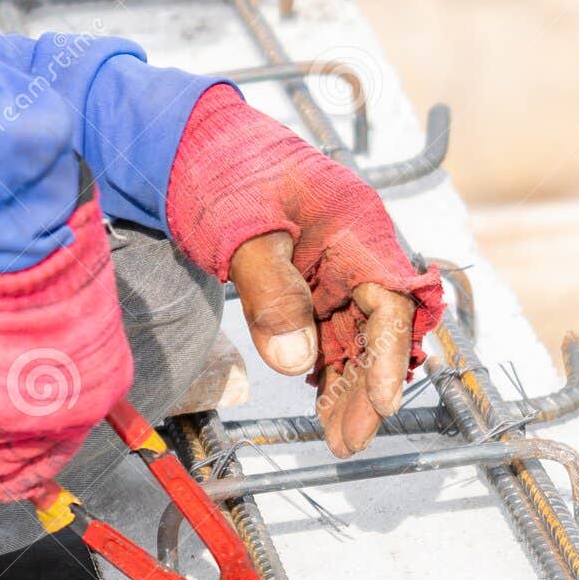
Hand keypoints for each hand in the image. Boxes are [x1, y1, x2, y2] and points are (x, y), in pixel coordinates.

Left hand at [167, 84, 442, 457]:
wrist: (188, 140)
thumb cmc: (222, 169)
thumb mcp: (244, 235)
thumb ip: (272, 298)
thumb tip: (294, 363)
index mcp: (355, 228)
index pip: (390, 302)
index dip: (391, 356)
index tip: (383, 403)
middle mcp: (355, 248)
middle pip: (378, 328)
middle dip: (367, 386)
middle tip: (350, 439)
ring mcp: (334, 264)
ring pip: (354, 335)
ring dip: (347, 384)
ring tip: (337, 435)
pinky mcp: (311, 277)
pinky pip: (329, 328)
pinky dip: (326, 364)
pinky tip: (320, 398)